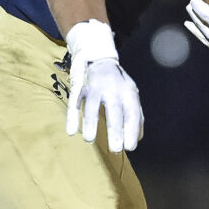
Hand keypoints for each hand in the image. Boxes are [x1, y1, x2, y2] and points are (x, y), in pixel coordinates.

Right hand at [64, 20, 141, 152]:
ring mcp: (94, 88)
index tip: (130, 147)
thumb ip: (136, 115)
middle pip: (114, 111)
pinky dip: (72, 117)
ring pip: (92, 106)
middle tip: (116, 149)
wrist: (99, 59)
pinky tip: (71, 131)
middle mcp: (112, 89)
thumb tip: (138, 137)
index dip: (132, 130)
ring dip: (90, 123)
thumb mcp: (131, 94)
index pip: (132, 113)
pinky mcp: (80, 88)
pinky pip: (74, 103)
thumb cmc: (118, 83)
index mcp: (127, 92)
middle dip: (115, 130)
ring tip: (90, 140)